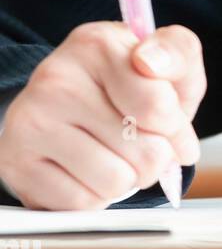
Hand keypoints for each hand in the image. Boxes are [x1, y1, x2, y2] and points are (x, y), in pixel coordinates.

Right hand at [0, 21, 206, 209]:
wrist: (71, 106)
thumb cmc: (131, 84)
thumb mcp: (169, 60)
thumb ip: (177, 53)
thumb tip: (152, 61)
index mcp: (96, 44)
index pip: (157, 106)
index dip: (175, 126)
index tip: (168, 120)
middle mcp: (56, 77)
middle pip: (143, 151)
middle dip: (155, 155)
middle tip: (142, 140)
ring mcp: (32, 122)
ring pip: (115, 182)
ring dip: (127, 178)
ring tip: (116, 154)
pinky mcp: (17, 163)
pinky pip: (82, 203)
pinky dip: (96, 195)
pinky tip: (88, 170)